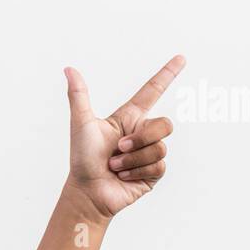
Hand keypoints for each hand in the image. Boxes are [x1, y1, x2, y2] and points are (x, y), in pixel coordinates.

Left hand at [63, 54, 185, 220]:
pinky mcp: (154, 172)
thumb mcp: (81, 124)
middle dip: (141, 138)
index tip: (181, 58)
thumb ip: (79, 96)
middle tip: (118, 148)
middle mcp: (142, 133)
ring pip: (160, 148)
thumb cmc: (82, 159)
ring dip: (133, 159)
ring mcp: (149, 153)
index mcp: (129, 118)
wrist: (88, 191)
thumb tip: (69, 69)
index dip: (167, 74)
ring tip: (115, 165)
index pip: (153, 91)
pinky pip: (158, 166)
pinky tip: (124, 176)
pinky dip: (137, 171)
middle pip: (165, 124)